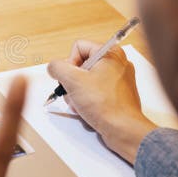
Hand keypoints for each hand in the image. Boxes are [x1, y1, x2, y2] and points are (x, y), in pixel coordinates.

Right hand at [47, 40, 156, 163]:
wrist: (123, 129)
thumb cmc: (105, 105)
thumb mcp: (72, 81)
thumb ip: (57, 67)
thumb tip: (54, 67)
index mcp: (111, 53)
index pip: (78, 47)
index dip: (69, 63)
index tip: (72, 78)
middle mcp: (117, 64)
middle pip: (81, 65)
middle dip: (72, 81)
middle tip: (75, 92)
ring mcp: (118, 80)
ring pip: (86, 80)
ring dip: (77, 93)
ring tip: (81, 104)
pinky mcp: (117, 95)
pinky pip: (94, 92)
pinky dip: (87, 100)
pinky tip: (87, 109)